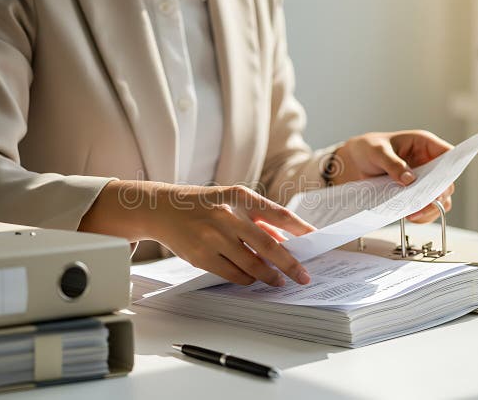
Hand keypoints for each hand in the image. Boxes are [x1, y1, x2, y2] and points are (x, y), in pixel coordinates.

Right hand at [80, 181, 314, 286]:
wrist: (161, 209)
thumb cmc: (202, 205)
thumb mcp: (230, 201)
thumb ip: (256, 218)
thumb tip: (284, 239)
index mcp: (238, 195)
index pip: (276, 212)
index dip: (299, 227)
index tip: (316, 237)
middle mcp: (226, 215)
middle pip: (268, 245)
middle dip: (289, 264)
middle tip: (302, 276)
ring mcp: (213, 237)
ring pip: (251, 264)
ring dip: (269, 276)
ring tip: (279, 281)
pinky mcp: (201, 256)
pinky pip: (233, 274)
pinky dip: (247, 279)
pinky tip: (254, 280)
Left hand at [332, 130, 454, 223]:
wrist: (353, 163)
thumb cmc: (368, 148)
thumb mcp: (378, 152)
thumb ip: (393, 164)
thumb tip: (409, 179)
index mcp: (423, 144)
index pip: (448, 154)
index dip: (450, 168)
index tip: (441, 184)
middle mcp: (427, 163)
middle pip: (447, 181)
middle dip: (438, 195)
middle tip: (425, 203)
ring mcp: (422, 180)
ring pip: (440, 198)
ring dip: (431, 208)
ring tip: (414, 214)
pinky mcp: (414, 194)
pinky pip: (427, 208)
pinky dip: (422, 215)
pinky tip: (410, 216)